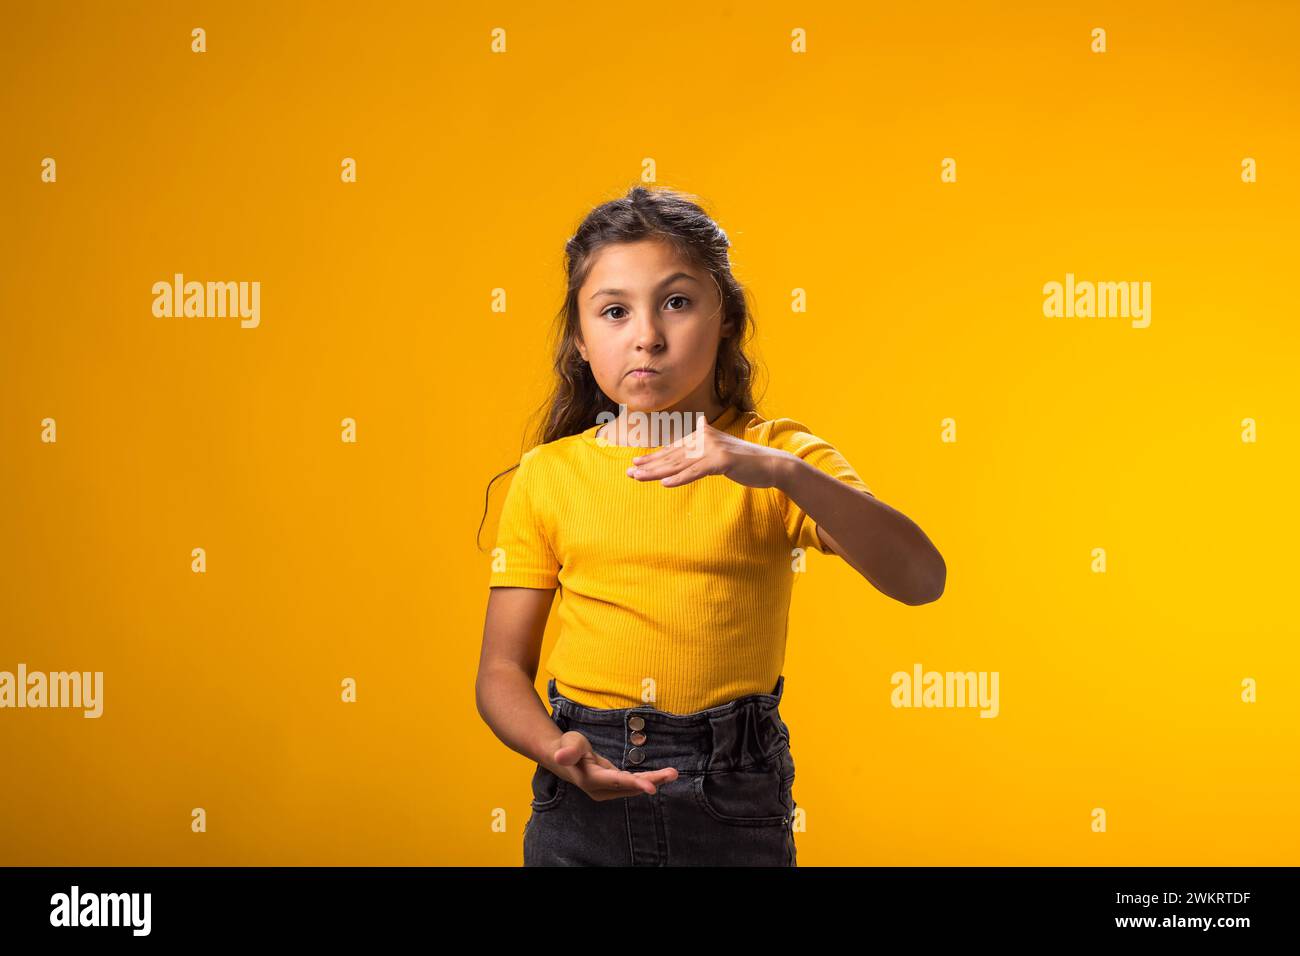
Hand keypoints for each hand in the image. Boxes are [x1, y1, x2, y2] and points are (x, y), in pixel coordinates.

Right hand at [546, 730, 677, 800]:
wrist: (562, 757)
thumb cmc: (567, 746)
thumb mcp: (569, 743)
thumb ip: (569, 751)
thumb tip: (560, 756)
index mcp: (592, 779)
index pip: (616, 782)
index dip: (635, 784)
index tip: (652, 788)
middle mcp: (601, 789)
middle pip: (630, 786)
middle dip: (652, 781)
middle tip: (672, 774)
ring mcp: (608, 789)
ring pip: (634, 787)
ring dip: (654, 781)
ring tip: (673, 773)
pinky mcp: (614, 785)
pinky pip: (633, 784)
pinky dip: (648, 780)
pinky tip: (662, 776)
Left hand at [626, 419, 792, 488]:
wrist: (770, 464)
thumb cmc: (745, 461)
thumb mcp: (721, 453)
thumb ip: (704, 451)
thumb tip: (692, 444)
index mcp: (702, 436)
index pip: (673, 449)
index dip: (654, 458)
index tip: (636, 465)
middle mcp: (705, 438)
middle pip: (672, 456)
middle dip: (649, 466)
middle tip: (629, 472)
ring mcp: (713, 448)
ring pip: (679, 463)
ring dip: (657, 472)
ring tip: (639, 478)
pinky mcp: (722, 461)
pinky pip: (696, 472)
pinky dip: (680, 478)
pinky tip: (665, 483)